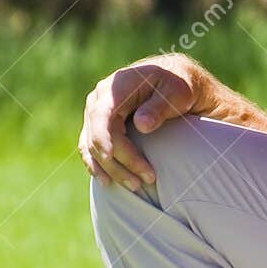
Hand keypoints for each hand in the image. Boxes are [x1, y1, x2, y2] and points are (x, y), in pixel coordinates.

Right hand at [79, 57, 203, 188]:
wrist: (170, 82)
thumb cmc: (176, 86)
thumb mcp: (176, 92)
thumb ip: (159, 107)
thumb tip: (141, 125)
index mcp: (117, 87)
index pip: (102, 115)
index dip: (103, 137)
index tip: (111, 156)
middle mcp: (100, 100)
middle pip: (98, 136)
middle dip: (119, 161)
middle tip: (148, 178)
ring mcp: (96, 114)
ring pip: (92, 147)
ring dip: (111, 169)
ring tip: (136, 186)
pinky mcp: (98, 128)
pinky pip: (90, 150)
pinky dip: (98, 166)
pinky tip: (109, 182)